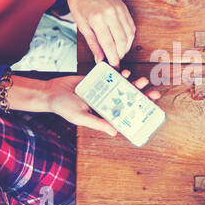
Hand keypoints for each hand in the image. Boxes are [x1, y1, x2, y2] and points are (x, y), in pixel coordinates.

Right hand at [41, 69, 159, 136]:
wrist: (50, 92)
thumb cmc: (64, 108)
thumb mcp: (80, 117)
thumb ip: (97, 123)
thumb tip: (114, 132)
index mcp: (106, 114)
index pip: (127, 113)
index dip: (139, 111)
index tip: (152, 108)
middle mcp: (108, 102)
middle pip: (129, 99)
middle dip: (142, 96)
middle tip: (154, 93)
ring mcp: (104, 91)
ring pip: (123, 87)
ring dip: (134, 84)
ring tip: (142, 80)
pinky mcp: (98, 80)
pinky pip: (112, 77)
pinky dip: (119, 74)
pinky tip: (126, 72)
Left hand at [64, 0, 134, 65]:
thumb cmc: (79, 0)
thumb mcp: (81, 23)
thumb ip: (92, 43)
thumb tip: (99, 59)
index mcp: (97, 19)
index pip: (109, 44)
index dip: (113, 58)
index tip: (114, 66)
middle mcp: (111, 15)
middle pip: (122, 42)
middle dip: (120, 54)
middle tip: (116, 60)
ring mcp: (120, 11)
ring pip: (129, 36)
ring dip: (126, 47)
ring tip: (119, 52)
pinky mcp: (125, 9)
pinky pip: (131, 27)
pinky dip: (129, 37)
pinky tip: (123, 41)